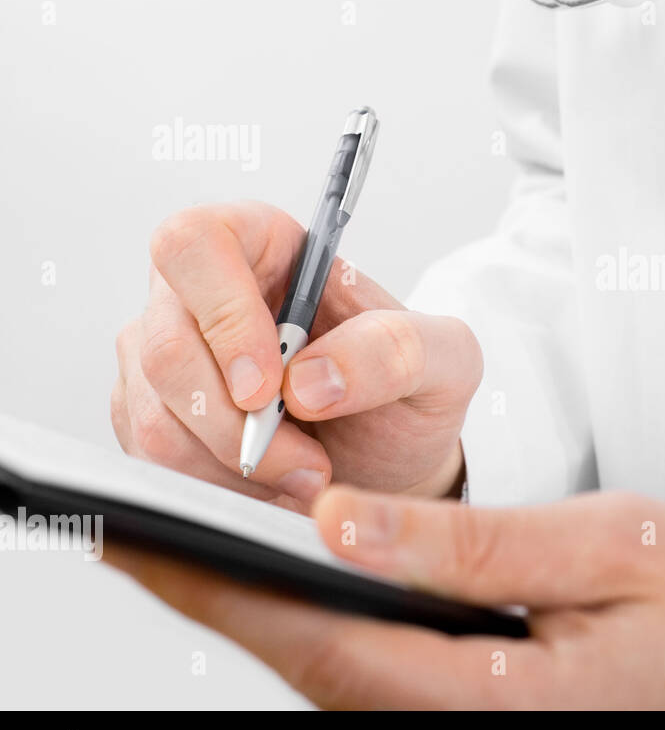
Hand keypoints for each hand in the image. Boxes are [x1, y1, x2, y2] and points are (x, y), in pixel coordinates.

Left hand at [106, 490, 664, 708]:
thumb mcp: (612, 545)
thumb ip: (472, 544)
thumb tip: (344, 527)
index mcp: (497, 704)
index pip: (323, 643)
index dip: (218, 585)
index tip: (135, 533)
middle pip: (310, 673)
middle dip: (215, 600)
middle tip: (134, 530)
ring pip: (338, 685)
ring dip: (265, 615)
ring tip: (203, 543)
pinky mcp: (489, 728)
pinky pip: (381, 687)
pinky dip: (326, 633)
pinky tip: (308, 587)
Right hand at [110, 201, 480, 507]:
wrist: (395, 456)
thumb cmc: (414, 389)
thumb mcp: (445, 358)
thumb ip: (395, 350)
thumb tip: (307, 379)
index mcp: (265, 244)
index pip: (194, 242)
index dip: (221, 314)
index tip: (268, 387)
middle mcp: (202, 291)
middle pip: (164, 344)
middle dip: (236, 423)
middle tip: (309, 461)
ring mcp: (166, 353)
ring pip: (154, 413)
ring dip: (234, 464)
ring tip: (307, 473)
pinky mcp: (154, 414)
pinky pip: (154, 457)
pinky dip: (218, 486)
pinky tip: (274, 486)